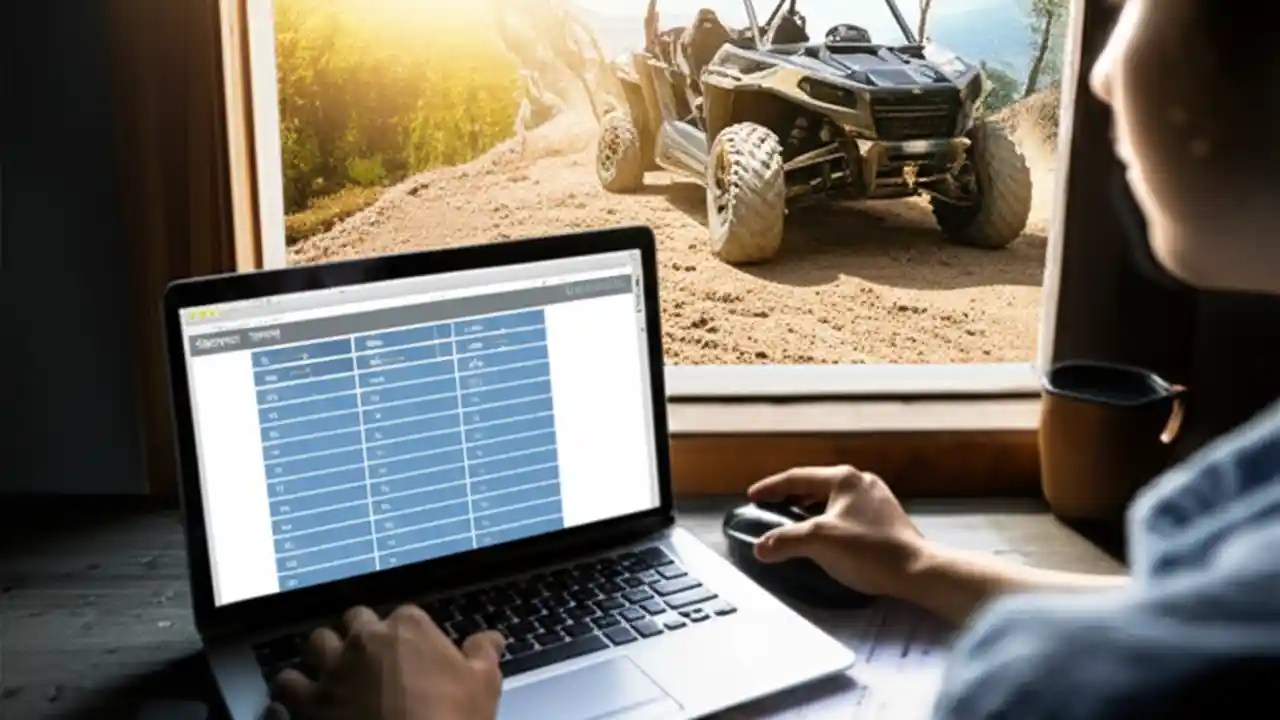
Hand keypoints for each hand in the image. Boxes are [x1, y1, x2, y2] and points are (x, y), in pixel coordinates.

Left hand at [270, 605, 503, 719]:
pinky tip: (298, 700)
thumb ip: (483, 654)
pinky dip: (289, 691)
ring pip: (314, 644)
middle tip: (370, 659)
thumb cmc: (454, 719)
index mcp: (407, 627)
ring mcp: (332, 669)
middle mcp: (365, 639)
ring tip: (330, 673)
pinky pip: (284, 685)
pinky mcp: (307, 703)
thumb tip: (490, 638)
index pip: (404, 615)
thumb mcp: (484, 685)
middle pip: (353, 620)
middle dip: (359, 635)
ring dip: (321, 656)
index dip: (407, 635)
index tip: (411, 655)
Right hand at [747, 465, 927, 599]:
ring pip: (832, 500)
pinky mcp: (885, 518)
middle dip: (790, 497)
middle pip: (815, 485)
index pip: (797, 477)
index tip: (753, 496)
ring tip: (792, 523)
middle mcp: (861, 482)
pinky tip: (823, 537)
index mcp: (844, 479)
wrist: (917, 571)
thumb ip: (785, 541)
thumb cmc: (869, 550)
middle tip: (770, 509)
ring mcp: (876, 499)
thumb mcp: (819, 542)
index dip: (770, 487)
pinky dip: (828, 520)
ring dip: (809, 510)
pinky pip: (846, 512)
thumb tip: (760, 548)